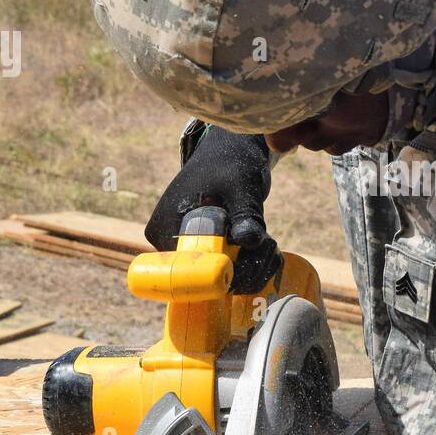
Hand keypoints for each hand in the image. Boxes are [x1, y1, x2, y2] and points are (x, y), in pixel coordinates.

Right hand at [146, 125, 281, 293]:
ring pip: (222, 279)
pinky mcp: (205, 254)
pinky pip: (228, 272)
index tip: (260, 250)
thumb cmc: (230, 163)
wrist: (230, 155)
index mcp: (164, 230)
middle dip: (247, 269)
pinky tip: (267, 247)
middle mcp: (169, 247)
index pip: (195, 271)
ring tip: (271, 242)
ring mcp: (187, 252)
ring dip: (253, 267)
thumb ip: (244, 212)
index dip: (231, 270)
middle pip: (209, 279)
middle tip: (271, 244)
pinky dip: (251, 265)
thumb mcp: (240, 185)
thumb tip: (249, 240)